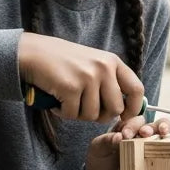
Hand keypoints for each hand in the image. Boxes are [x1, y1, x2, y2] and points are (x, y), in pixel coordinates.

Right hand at [19, 33, 142, 123]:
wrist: (32, 52)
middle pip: (115, 109)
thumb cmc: (63, 62)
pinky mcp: (71, 87)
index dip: (134, 108)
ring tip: (67, 101)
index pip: (137, 89)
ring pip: (93, 115)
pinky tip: (56, 102)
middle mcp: (104, 68)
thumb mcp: (94, 63)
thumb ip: (110, 81)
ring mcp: (88, 77)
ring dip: (78, 114)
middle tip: (85, 110)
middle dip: (101, 116)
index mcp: (113, 62)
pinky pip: (73, 114)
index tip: (125, 117)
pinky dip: (63, 113)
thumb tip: (125, 110)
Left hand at [84, 115, 169, 169]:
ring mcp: (152, 150)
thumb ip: (106, 141)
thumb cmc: (101, 162)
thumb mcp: (98, 149)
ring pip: (166, 136)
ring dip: (166, 132)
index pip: (136, 121)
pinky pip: (169, 154)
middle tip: (145, 133)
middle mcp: (143, 137)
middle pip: (155, 125)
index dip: (133, 125)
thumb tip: (119, 136)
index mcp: (129, 129)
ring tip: (163, 133)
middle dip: (153, 126)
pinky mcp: (158, 163)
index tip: (126, 134)